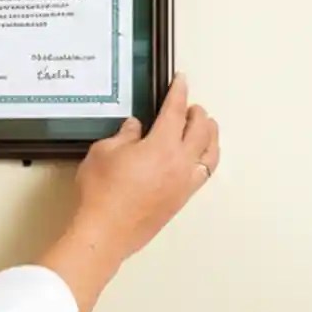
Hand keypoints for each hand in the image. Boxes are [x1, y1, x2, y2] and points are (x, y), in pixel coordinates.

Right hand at [69, 73, 220, 261]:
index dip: (179, 92)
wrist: (106, 231)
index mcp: (162, 146)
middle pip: (200, 130)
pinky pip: (204, 174)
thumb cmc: (101, 191)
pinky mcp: (181, 200)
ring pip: (210, 154)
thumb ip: (123, 135)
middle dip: (197, 113)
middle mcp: (180, 163)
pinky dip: (207, 158)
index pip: (175, 111)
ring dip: (210, 136)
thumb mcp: (103, 152)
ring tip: (206, 127)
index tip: (181, 80)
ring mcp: (184, 183)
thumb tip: (135, 128)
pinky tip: (200, 158)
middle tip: (191, 105)